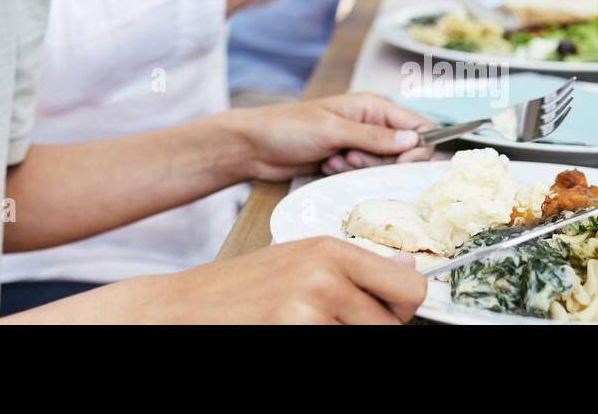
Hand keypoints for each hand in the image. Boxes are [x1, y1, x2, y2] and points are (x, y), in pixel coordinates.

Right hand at [139, 236, 426, 323]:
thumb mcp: (299, 261)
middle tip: (334, 323)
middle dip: (372, 331)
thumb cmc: (241, 288)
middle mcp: (326, 275)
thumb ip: (352, 267)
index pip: (411, 289)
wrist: (186, 306)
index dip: (401, 310)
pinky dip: (319, 345)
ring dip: (345, 339)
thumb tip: (409, 269)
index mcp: (331, 250)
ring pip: (367, 340)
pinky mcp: (295, 332)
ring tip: (309, 326)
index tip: (385, 314)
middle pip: (393, 326)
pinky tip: (292, 332)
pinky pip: (337, 346)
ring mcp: (310, 308)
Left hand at [227, 93, 435, 180]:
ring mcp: (359, 144)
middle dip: (382, 161)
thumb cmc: (288, 128)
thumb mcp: (333, 130)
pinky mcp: (347, 161)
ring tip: (335, 159)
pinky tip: (327, 165)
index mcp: (372, 106)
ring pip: (385, 166)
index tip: (403, 164)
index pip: (417, 125)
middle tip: (352, 156)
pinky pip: (365, 175)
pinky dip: (349, 174)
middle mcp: (370, 123)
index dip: (418, 147)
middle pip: (404, 151)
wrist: (255, 147)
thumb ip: (374, 137)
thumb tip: (415, 140)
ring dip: (362, 169)